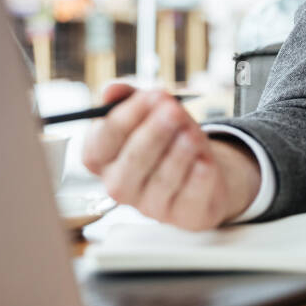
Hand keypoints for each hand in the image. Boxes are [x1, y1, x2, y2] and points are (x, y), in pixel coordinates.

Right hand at [81, 82, 261, 229]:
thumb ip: (129, 98)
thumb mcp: (150, 112)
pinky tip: (205, 161)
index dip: (126, 117)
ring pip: (162, 180)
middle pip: (130, 163)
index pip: (101, 143)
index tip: (151, 95)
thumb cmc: (169, 138)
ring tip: (193, 132)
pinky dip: (198, 177)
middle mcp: (121, 186)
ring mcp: (151, 206)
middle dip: (154, 134)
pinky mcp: (182, 216)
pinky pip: (189, 196)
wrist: (203, 168)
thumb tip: (110, 90)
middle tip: (173, 111)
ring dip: (178, 153)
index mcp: (104, 160)